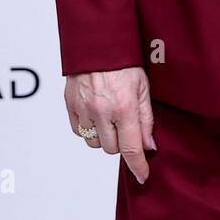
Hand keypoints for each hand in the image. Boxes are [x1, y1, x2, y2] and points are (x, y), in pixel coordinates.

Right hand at [65, 67, 155, 183]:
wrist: (96, 43)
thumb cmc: (123, 61)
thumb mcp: (143, 87)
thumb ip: (146, 119)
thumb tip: (149, 146)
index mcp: (124, 106)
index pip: (131, 148)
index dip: (138, 166)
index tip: (143, 176)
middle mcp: (102, 111)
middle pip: (112, 149)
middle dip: (121, 143)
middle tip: (126, 126)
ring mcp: (83, 109)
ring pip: (94, 143)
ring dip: (104, 137)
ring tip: (110, 118)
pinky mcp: (70, 106)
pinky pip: (78, 132)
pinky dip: (88, 129)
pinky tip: (96, 115)